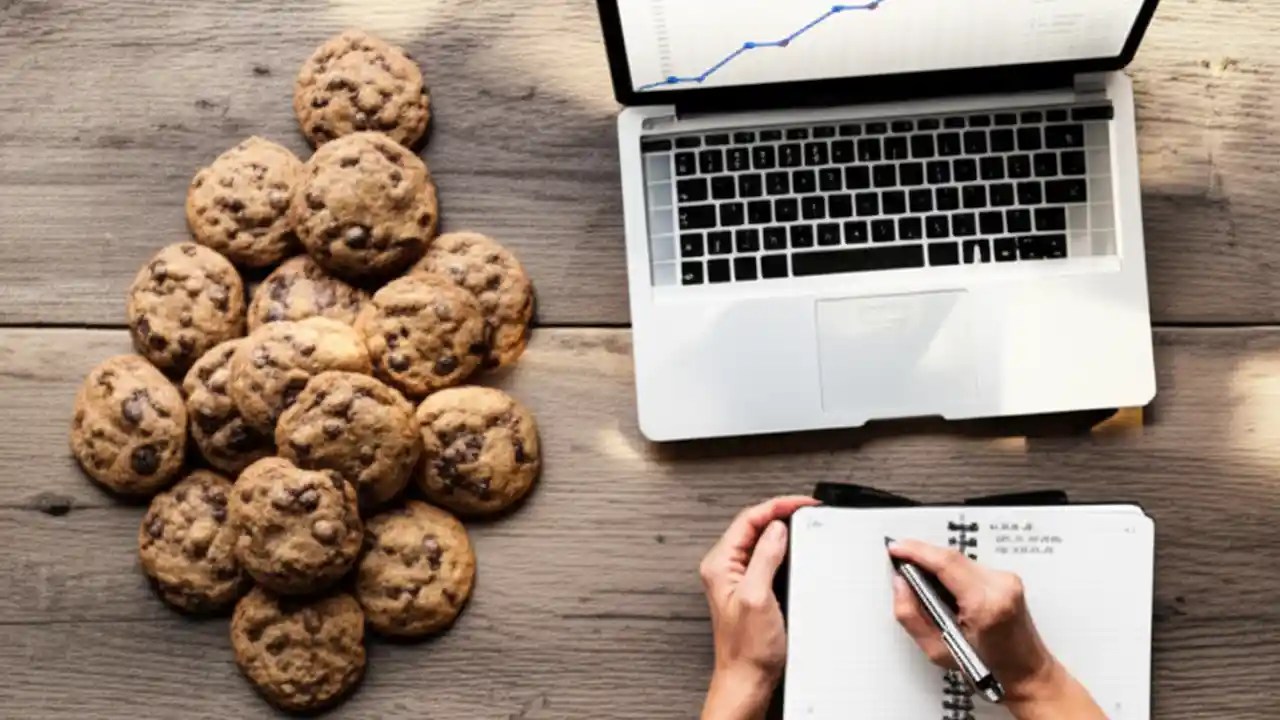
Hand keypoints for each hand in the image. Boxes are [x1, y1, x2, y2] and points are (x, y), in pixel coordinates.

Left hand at [699, 496, 819, 719]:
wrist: (747, 678)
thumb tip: (776, 528)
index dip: (776, 506)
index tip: (801, 503)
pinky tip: (795, 546)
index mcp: (720, 564)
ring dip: (781, 528)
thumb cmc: (748, 648)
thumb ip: (765, 558)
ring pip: (760, 539)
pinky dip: (783, 547)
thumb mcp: (758, 596)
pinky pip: (766, 557)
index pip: (748, 519)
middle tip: (806, 508)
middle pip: (753, 525)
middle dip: (780, 512)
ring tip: (803, 519)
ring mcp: (736, 577)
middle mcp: (724, 568)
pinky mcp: (750, 588)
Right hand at [888, 540, 1105, 719]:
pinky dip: (952, 573)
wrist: (1026, 672)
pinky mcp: (1008, 578)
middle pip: (951, 557)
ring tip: (925, 585)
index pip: (945, 563)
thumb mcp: (938, 652)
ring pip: (960, 559)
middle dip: (923, 557)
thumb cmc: (990, 668)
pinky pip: (970, 566)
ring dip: (937, 566)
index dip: (916, 551)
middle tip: (903, 567)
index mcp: (986, 605)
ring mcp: (1008, 580)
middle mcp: (1001, 586)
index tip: (896, 549)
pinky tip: (946, 589)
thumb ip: (911, 616)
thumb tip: (901, 585)